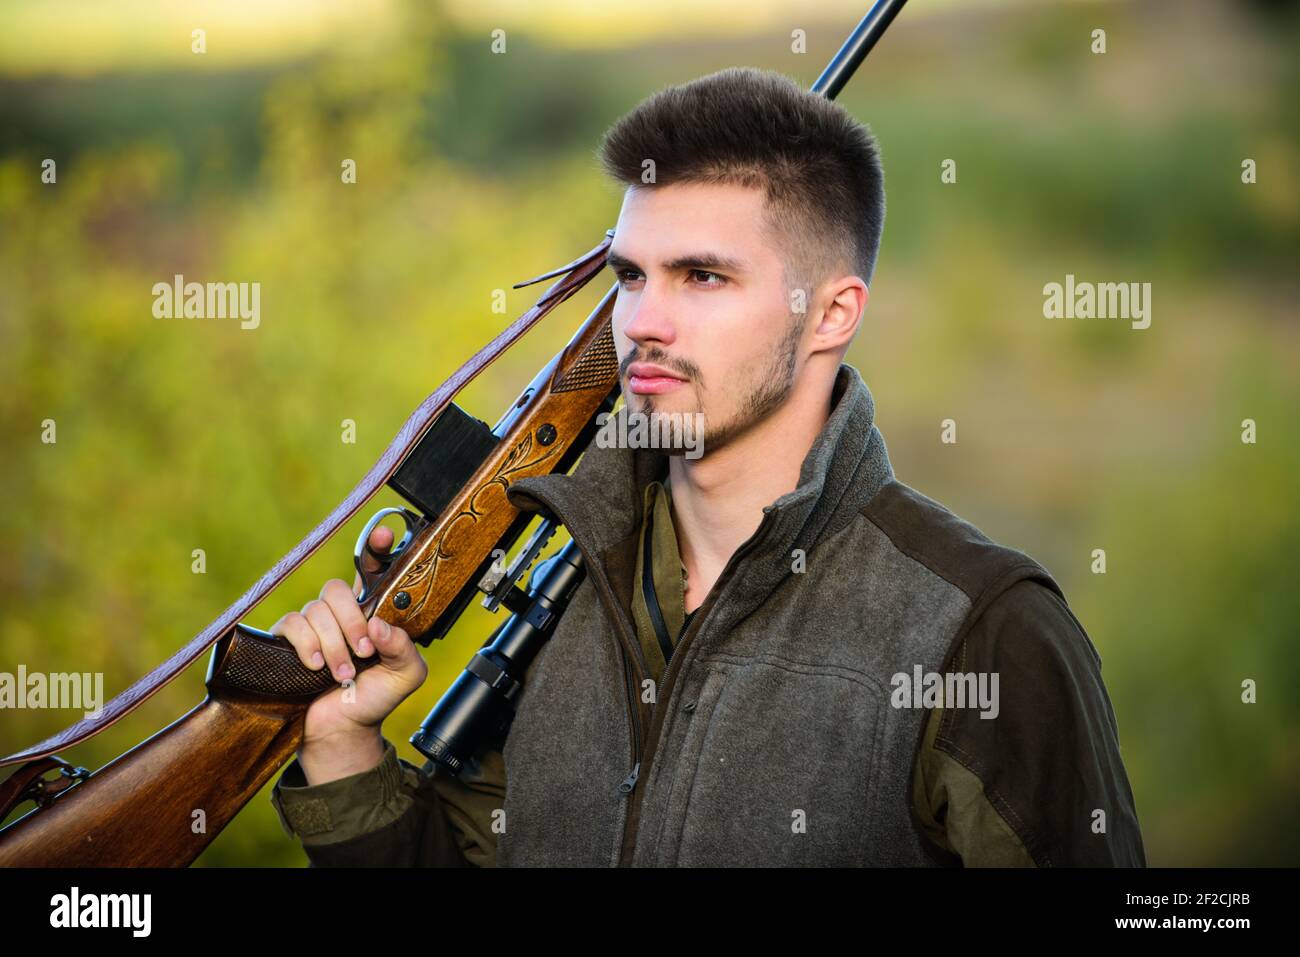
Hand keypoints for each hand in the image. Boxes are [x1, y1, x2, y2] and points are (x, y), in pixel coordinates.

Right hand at [271, 524, 427, 783]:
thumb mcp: (406, 675)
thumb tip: (380, 627)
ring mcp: (314, 624)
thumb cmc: (375, 697)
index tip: (385, 534)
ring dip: (334, 645)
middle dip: (351, 621)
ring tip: (342, 674)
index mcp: (372, 612)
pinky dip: (308, 645)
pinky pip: (293, 625)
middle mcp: (341, 612)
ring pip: (317, 610)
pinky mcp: (289, 640)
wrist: (343, 729)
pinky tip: (317, 666)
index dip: (376, 547)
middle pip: (337, 587)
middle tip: (363, 652)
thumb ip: (404, 648)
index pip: (372, 569)